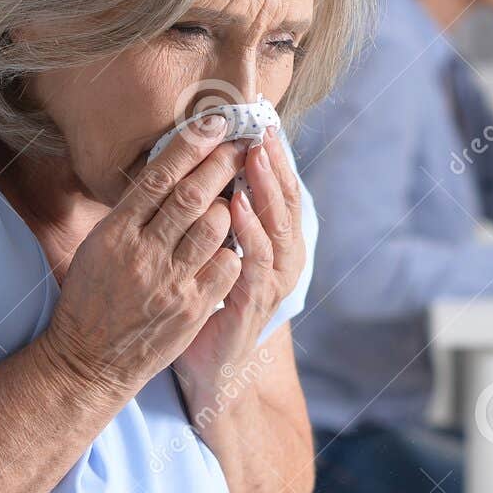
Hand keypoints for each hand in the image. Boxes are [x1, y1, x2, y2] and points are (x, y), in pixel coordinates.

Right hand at [41, 114, 247, 395]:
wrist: (88, 360)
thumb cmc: (93, 297)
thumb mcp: (99, 247)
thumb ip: (132, 214)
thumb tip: (167, 173)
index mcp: (115, 232)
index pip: (157, 178)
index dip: (189, 146)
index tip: (214, 123)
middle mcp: (142, 252)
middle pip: (190, 196)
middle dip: (221, 165)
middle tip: (242, 145)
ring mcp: (169, 280)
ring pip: (213, 227)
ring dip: (230, 207)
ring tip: (236, 198)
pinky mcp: (191, 307)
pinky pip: (225, 266)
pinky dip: (234, 249)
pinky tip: (235, 244)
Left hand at [174, 126, 307, 412]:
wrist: (211, 369)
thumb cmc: (209, 305)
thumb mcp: (216, 254)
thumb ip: (220, 218)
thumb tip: (208, 169)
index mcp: (274, 246)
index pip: (278, 193)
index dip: (272, 159)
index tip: (258, 123)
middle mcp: (281, 261)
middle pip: (284, 205)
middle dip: (272, 166)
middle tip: (260, 131)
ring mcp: (271, 284)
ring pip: (275, 230)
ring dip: (264, 192)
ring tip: (252, 158)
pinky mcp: (253, 306)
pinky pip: (254, 264)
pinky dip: (248, 235)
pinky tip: (236, 209)